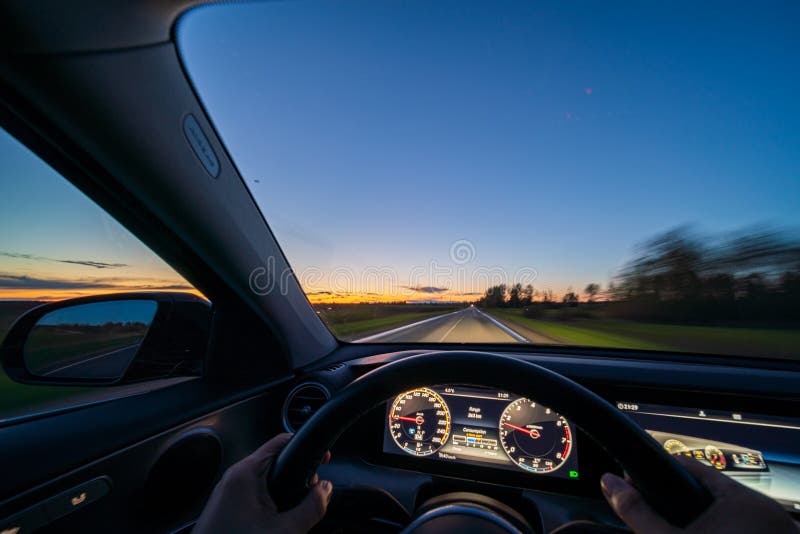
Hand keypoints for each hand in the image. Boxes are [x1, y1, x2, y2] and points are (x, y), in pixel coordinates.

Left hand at [193, 433, 332, 533]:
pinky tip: (276, 521)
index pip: (281, 442)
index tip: (323, 457)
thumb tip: (325, 490)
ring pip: (264, 480)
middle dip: (296, 475)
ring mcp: (228, 492)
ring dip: (284, 490)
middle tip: (311, 493)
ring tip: (294, 512)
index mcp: (246, 473)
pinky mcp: (226, 506)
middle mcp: (234, 477)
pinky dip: (270, 501)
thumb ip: (311, 508)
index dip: (305, 447)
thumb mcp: (284, 531)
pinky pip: (253, 494)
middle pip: (275, 462)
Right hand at [601, 456, 798, 532]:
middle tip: (654, 515)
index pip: (694, 468)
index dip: (660, 472)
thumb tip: (610, 483)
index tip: (636, 481)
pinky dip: (718, 533)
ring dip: (700, 522)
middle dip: (680, 502)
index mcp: (743, 500)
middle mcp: (766, 513)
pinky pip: (738, 530)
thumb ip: (638, 512)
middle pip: (710, 493)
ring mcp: (774, 533)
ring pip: (726, 516)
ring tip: (673, 529)